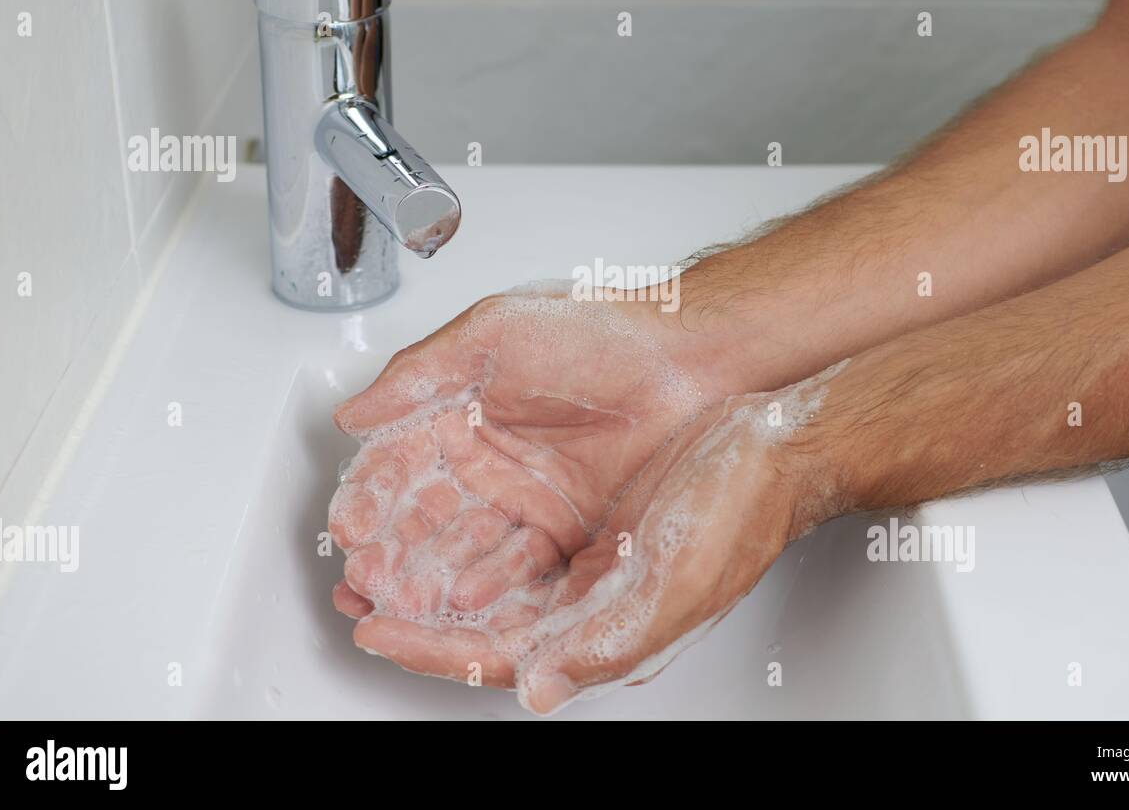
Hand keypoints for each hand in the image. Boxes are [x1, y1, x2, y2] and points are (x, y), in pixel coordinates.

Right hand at [327, 287, 721, 657]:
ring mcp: (524, 498)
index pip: (398, 462)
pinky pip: (520, 566)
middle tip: (365, 577)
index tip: (353, 524)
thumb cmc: (597, 331)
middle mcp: (486, 460)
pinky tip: (461, 598)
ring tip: (401, 599)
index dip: (371, 495)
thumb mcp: (493, 334)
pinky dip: (489, 585)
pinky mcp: (566, 530)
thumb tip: (353, 412)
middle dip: (391, 550)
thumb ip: (420, 374)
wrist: (687, 359)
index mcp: (458, 411)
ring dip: (430, 577)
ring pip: (464, 548)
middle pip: (424, 515)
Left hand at [346, 387, 816, 713]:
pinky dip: (470, 522)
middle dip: (417, 607)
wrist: (771, 439)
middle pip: (483, 617)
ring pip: (491, 571)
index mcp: (606, 628)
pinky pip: (512, 526)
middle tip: (357, 588)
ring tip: (381, 551)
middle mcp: (589, 597)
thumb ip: (606, 644)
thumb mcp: (677, 586)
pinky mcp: (588, 511)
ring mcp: (587, 554)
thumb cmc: (742, 510)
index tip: (372, 625)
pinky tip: (441, 508)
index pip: (498, 652)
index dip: (430, 644)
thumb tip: (540, 689)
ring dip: (435, 564)